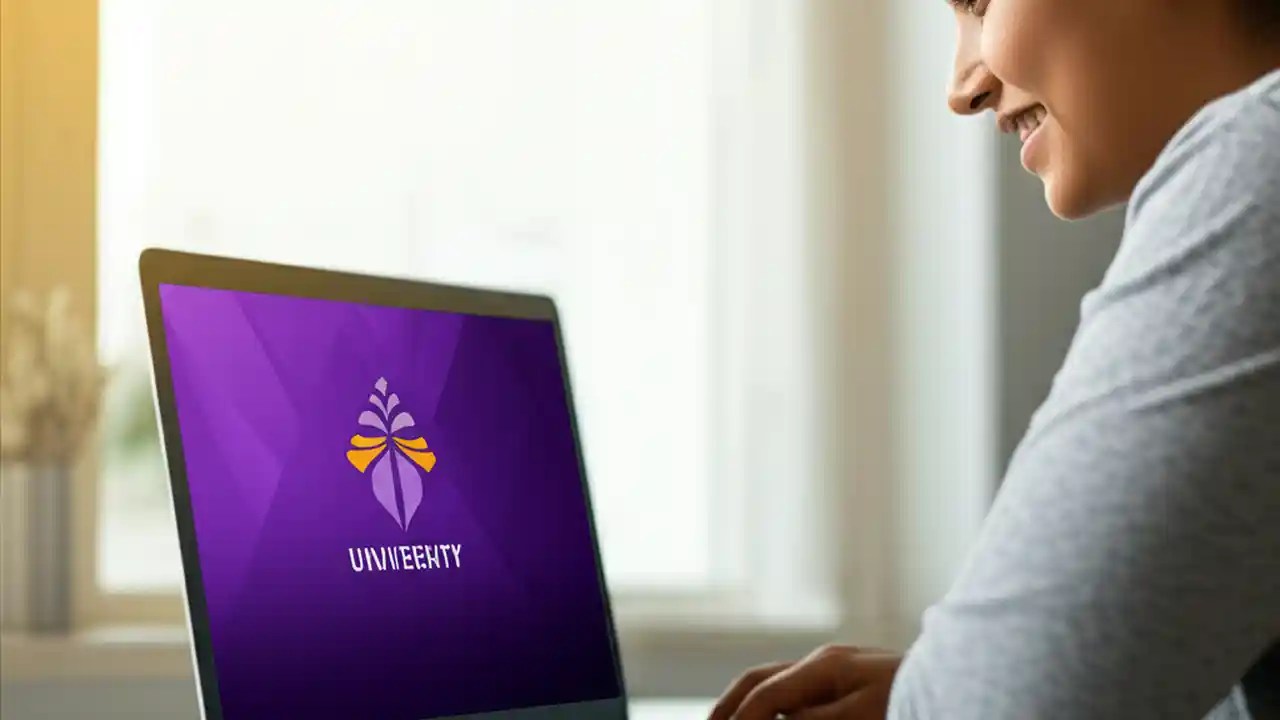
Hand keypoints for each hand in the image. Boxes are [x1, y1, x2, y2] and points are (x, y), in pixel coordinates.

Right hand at [709, 645, 901, 719]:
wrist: (961, 678)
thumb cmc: (915, 699)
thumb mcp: (859, 718)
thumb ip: (811, 719)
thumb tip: (774, 718)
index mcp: (823, 666)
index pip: (765, 695)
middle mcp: (824, 661)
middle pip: (760, 679)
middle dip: (729, 706)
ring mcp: (835, 667)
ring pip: (775, 681)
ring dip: (747, 703)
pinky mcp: (848, 679)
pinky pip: (797, 689)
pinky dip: (775, 705)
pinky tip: (773, 716)